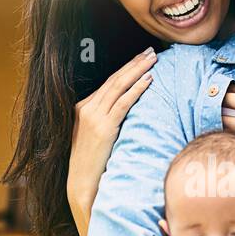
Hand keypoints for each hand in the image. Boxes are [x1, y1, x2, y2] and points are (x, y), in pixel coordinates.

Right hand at [66, 49, 155, 213]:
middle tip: (151, 51)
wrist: (81, 185)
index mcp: (82, 108)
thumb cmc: (92, 164)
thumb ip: (106, 121)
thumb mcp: (95, 137)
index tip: (141, 59)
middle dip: (134, 63)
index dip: (126, 69)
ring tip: (153, 59)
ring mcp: (93, 117)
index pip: (108, 84)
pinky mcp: (103, 127)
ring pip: (119, 86)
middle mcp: (86, 108)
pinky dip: (137, 89)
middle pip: (114, 80)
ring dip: (138, 70)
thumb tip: (126, 113)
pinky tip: (149, 80)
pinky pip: (123, 103)